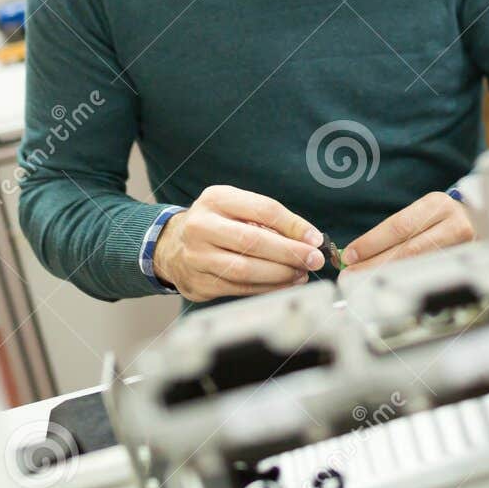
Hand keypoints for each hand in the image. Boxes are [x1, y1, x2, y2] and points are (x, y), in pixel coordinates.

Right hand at [154, 186, 324, 302]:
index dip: (294, 225)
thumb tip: (309, 240)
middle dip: (289, 253)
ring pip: (246, 270)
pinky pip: (239, 289)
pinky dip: (267, 288)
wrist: (173, 246)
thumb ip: (269, 220)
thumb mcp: (236, 207)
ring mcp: (196, 256)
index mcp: (216, 199)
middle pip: (253, 241)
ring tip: (301, 273)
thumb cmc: (216, 224)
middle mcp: (201, 226)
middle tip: (313, 259)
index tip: (315, 239)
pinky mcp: (198, 282)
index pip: (263, 209)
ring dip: (280, 274)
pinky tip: (284, 284)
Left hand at [341, 191, 474, 272]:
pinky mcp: (466, 264)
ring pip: (420, 264)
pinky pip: (431, 275)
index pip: (399, 225)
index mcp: (437, 204)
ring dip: (387, 275)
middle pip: (408, 248)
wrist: (478, 223)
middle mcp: (454, 223)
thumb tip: (357, 253)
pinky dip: (407, 282)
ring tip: (365, 282)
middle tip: (351, 275)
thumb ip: (396, 231)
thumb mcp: (422, 214)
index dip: (372, 242)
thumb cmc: (441, 220)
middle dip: (375, 263)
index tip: (350, 255)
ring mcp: (464, 246)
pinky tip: (390, 286)